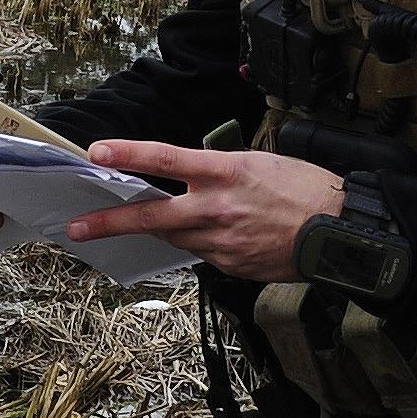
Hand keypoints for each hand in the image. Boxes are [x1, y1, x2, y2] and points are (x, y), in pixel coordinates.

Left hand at [65, 141, 346, 280]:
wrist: (339, 232)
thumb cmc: (306, 190)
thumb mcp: (259, 162)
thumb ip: (219, 173)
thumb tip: (192, 183)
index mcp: (225, 172)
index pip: (165, 158)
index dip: (128, 153)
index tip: (97, 152)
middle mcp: (216, 208)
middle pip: (152, 216)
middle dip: (109, 221)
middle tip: (77, 228)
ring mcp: (222, 242)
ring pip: (174, 237)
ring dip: (159, 230)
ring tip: (139, 226)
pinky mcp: (230, 266)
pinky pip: (203, 253)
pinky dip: (201, 243)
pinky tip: (219, 235)